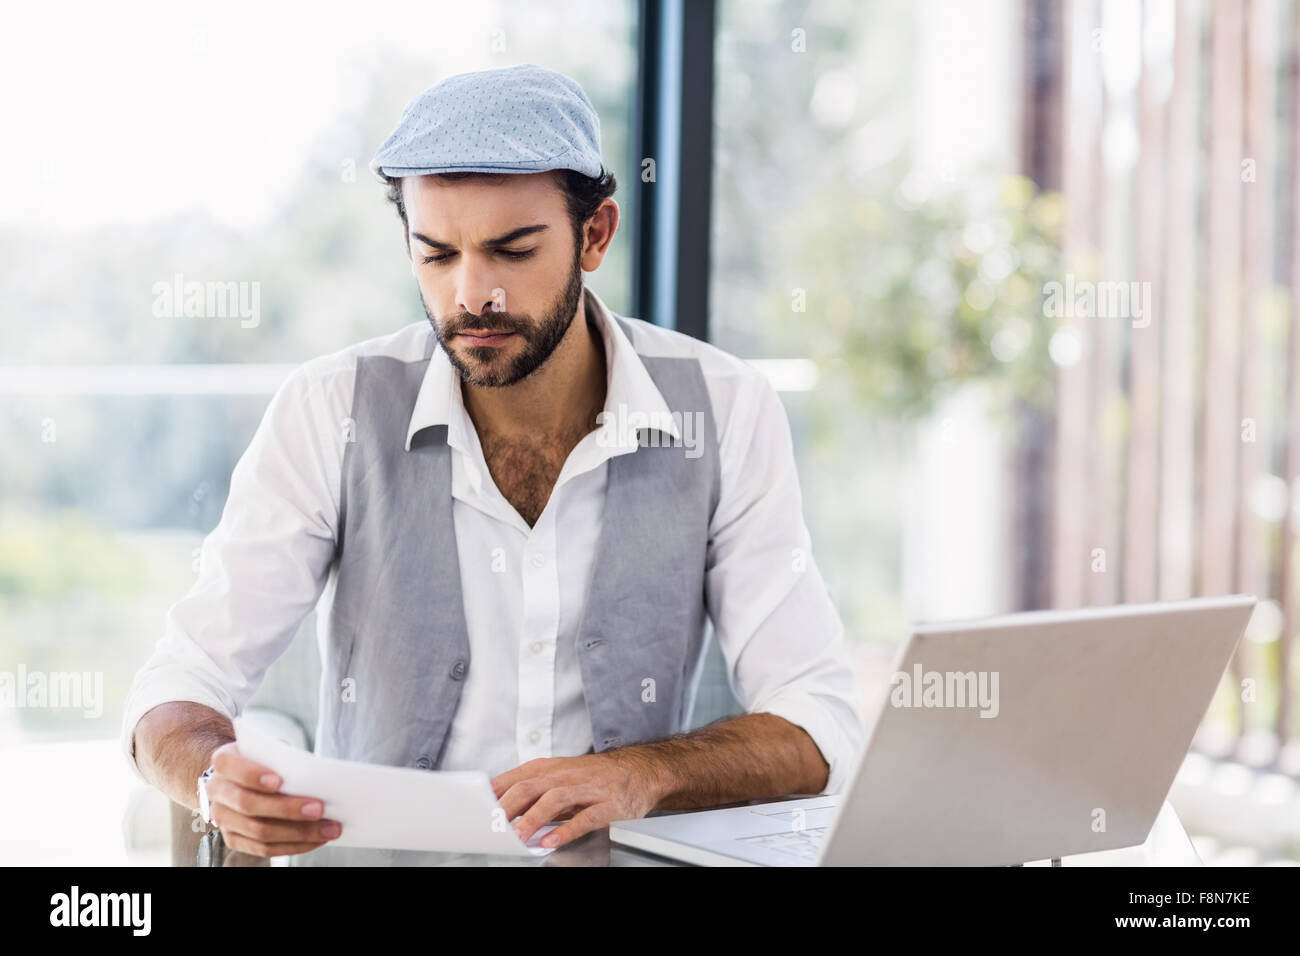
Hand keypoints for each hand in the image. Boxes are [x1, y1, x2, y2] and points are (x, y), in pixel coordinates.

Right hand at [205, 741, 342, 856]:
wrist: (239, 776)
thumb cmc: (263, 759)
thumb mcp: (270, 750)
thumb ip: (283, 758)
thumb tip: (314, 776)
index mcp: (223, 762)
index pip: (233, 768)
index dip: (253, 775)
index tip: (280, 781)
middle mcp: (217, 791)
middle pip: (249, 804)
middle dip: (287, 809)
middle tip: (320, 809)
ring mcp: (222, 818)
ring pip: (259, 831)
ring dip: (298, 833)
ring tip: (329, 829)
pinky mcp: (233, 839)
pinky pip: (263, 849)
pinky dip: (293, 846)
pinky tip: (317, 840)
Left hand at [491, 751, 668, 848]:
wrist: (638, 770)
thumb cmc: (594, 776)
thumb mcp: (559, 776)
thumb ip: (532, 790)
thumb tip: (498, 805)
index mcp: (550, 768)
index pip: (514, 778)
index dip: (494, 793)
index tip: (475, 809)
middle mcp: (566, 775)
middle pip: (529, 787)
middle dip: (507, 806)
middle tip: (491, 825)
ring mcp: (587, 788)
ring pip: (554, 799)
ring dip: (533, 818)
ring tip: (517, 836)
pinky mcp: (608, 804)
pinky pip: (585, 817)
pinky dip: (566, 830)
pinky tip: (551, 842)